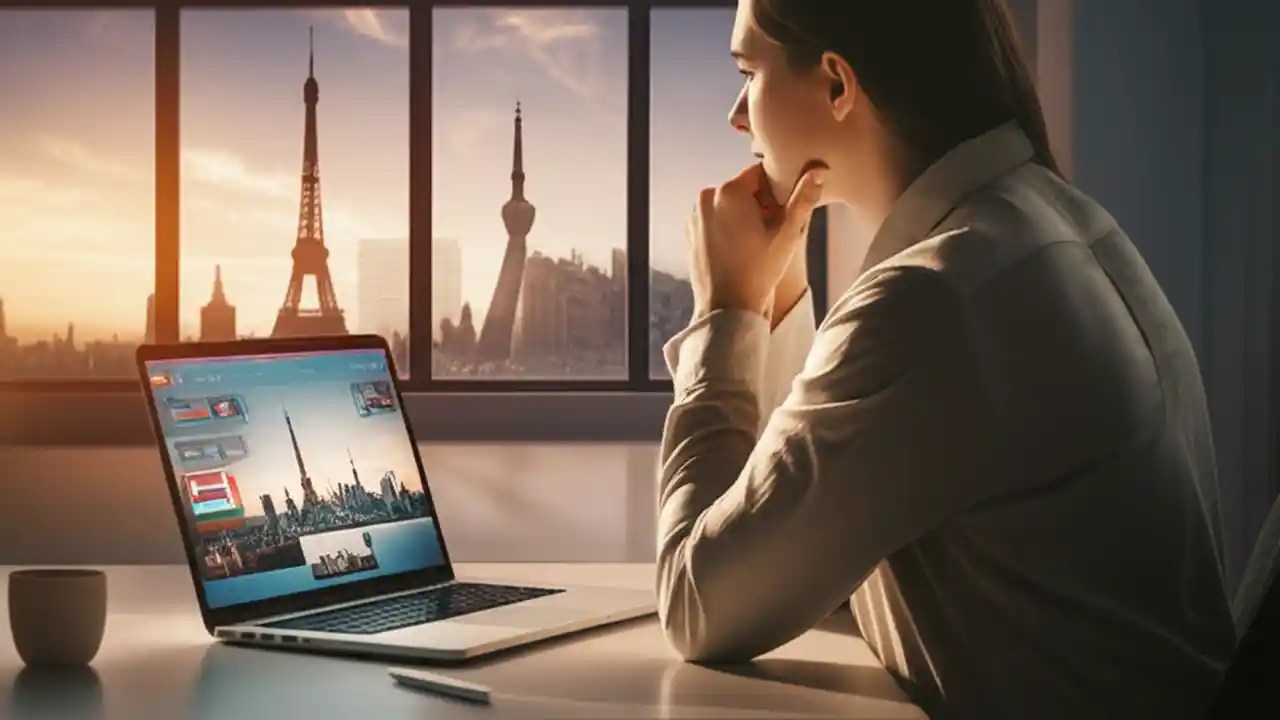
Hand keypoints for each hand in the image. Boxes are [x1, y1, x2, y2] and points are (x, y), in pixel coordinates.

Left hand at [687, 162, 827, 319]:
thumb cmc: (759, 272)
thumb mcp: (788, 233)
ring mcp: (694, 216)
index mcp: (728, 191)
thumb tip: (818, 170)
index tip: (782, 213)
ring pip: (729, 205)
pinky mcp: (690, 233)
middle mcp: (706, 198)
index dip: (777, 192)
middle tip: (772, 231)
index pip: (760, 174)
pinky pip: (715, 220)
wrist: (728, 309)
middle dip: (760, 204)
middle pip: (744, 189)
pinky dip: (728, 228)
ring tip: (757, 243)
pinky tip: (740, 250)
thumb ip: (803, 198)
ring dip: (744, 216)